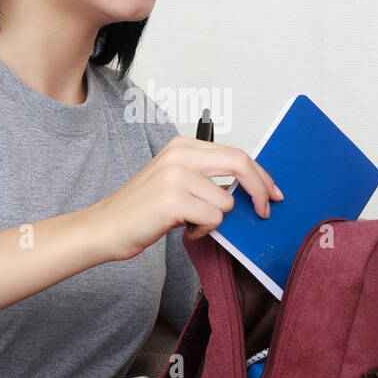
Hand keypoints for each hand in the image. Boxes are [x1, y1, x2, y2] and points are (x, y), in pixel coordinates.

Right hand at [89, 136, 283, 262]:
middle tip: (264, 211)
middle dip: (260, 191)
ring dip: (215, 220)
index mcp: (182, 146)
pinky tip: (185, 230)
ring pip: (226, 201)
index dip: (261, 175)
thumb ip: (207, 177)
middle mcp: (180, 154)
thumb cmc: (141, 209)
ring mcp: (176, 176)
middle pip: (241, 164)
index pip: (236, 153)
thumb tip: (248, 188)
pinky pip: (213, 219)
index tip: (273, 192)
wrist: (105, 227)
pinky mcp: (173, 200)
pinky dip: (204, 231)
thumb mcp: (175, 180)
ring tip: (191, 223)